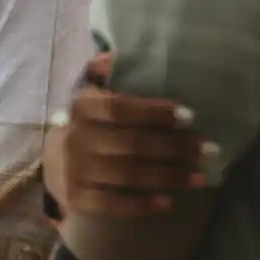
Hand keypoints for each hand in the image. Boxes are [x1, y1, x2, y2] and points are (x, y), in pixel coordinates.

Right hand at [45, 53, 209, 216]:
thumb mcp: (87, 97)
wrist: (52, 167)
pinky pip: (113, 204)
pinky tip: (167, 201)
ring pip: (128, 174)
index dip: (154, 112)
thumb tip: (113, 55)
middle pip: (131, 143)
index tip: (189, 116)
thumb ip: (100, 75)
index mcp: (81, 108)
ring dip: (168, 176)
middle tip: (208, 150)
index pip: (119, 108)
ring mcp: (76, 170)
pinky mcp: (79, 198)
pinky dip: (141, 204)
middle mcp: (76, 138)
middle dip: (174, 147)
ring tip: (199, 176)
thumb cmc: (84, 127)